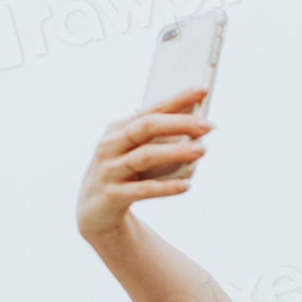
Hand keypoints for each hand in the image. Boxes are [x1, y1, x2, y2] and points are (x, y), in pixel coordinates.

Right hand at [77, 88, 212, 240]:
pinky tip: (187, 185)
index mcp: (119, 129)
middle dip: (179, 123)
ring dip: (176, 152)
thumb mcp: (137, 152)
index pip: (152, 109)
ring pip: (145, 156)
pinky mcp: (113, 195)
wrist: (94, 210)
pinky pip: (143, 190)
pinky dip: (166, 187)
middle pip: (146, 127)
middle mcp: (111, 145)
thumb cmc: (124, 174)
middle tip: (207, 125)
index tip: (202, 90)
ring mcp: (109, 170)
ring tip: (202, 150)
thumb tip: (197, 126)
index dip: (177, 99)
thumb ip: (161, 139)